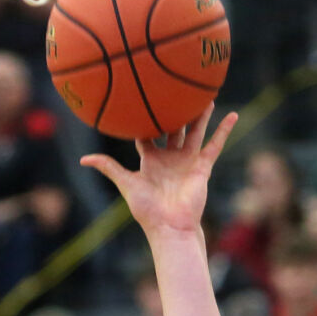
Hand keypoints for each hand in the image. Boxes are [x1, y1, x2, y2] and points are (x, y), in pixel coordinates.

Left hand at [80, 107, 238, 236]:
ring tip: (206, 95)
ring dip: (201, 115)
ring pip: (195, 132)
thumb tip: (83, 160)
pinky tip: (233, 115)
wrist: (170, 225)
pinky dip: (224, 131)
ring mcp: (187, 161)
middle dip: (175, 112)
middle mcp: (170, 158)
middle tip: (176, 90)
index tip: (144, 99)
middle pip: (173, 129)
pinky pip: (215, 145)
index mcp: (151, 161)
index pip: (148, 135)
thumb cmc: (146, 208)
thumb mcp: (126, 183)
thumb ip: (109, 167)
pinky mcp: (202, 166)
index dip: (145, 119)